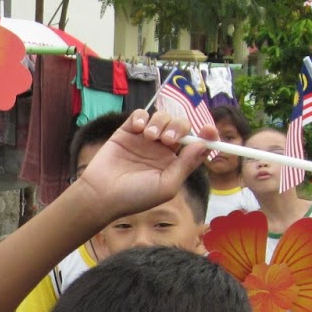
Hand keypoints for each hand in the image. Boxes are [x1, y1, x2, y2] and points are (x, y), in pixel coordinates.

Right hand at [75, 110, 211, 220]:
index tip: (209, 131)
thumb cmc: (135, 197)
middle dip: (179, 127)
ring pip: (162, 117)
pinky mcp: (127, 131)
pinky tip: (138, 129)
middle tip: (168, 140)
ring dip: (160, 123)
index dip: (205, 135)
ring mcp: (145, 138)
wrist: (103, 194)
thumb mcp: (167, 185)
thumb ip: (186, 165)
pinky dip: (142, 117)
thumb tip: (204, 145)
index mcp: (175, 162)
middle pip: (180, 126)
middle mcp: (162, 149)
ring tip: (149, 137)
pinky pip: (140, 114)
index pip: (195, 144)